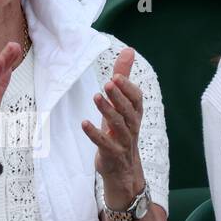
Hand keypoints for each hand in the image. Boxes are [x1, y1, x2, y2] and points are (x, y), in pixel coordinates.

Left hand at [84, 48, 144, 206]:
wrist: (122, 171)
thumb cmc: (120, 132)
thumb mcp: (121, 105)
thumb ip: (124, 78)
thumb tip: (128, 50)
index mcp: (135, 114)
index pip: (137, 98)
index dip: (128, 87)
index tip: (116, 75)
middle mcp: (132, 127)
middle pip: (129, 110)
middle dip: (119, 96)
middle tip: (107, 82)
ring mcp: (123, 142)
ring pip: (119, 126)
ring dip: (108, 111)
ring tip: (96, 97)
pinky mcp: (112, 155)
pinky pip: (105, 144)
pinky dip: (94, 134)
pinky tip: (83, 123)